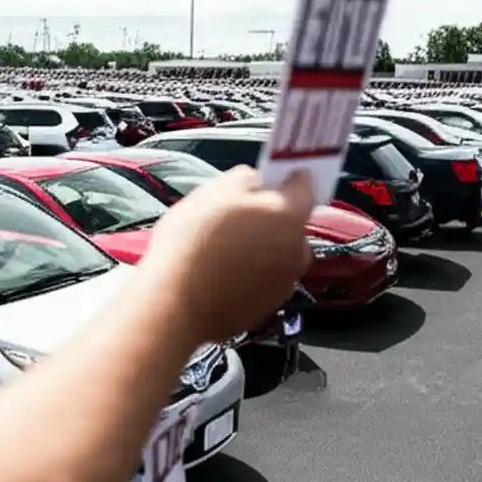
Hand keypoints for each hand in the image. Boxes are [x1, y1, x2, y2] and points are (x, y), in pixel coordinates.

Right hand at [138, 166, 313, 342]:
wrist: (176, 304)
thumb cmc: (193, 242)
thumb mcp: (212, 192)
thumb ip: (244, 179)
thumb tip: (256, 182)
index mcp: (289, 215)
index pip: (305, 184)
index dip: (289, 175)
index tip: (276, 173)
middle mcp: (297, 250)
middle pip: (291, 224)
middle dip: (273, 216)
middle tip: (239, 215)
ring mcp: (285, 283)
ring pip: (278, 254)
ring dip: (262, 247)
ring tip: (225, 248)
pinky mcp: (268, 308)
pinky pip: (264, 280)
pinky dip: (251, 274)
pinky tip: (221, 273)